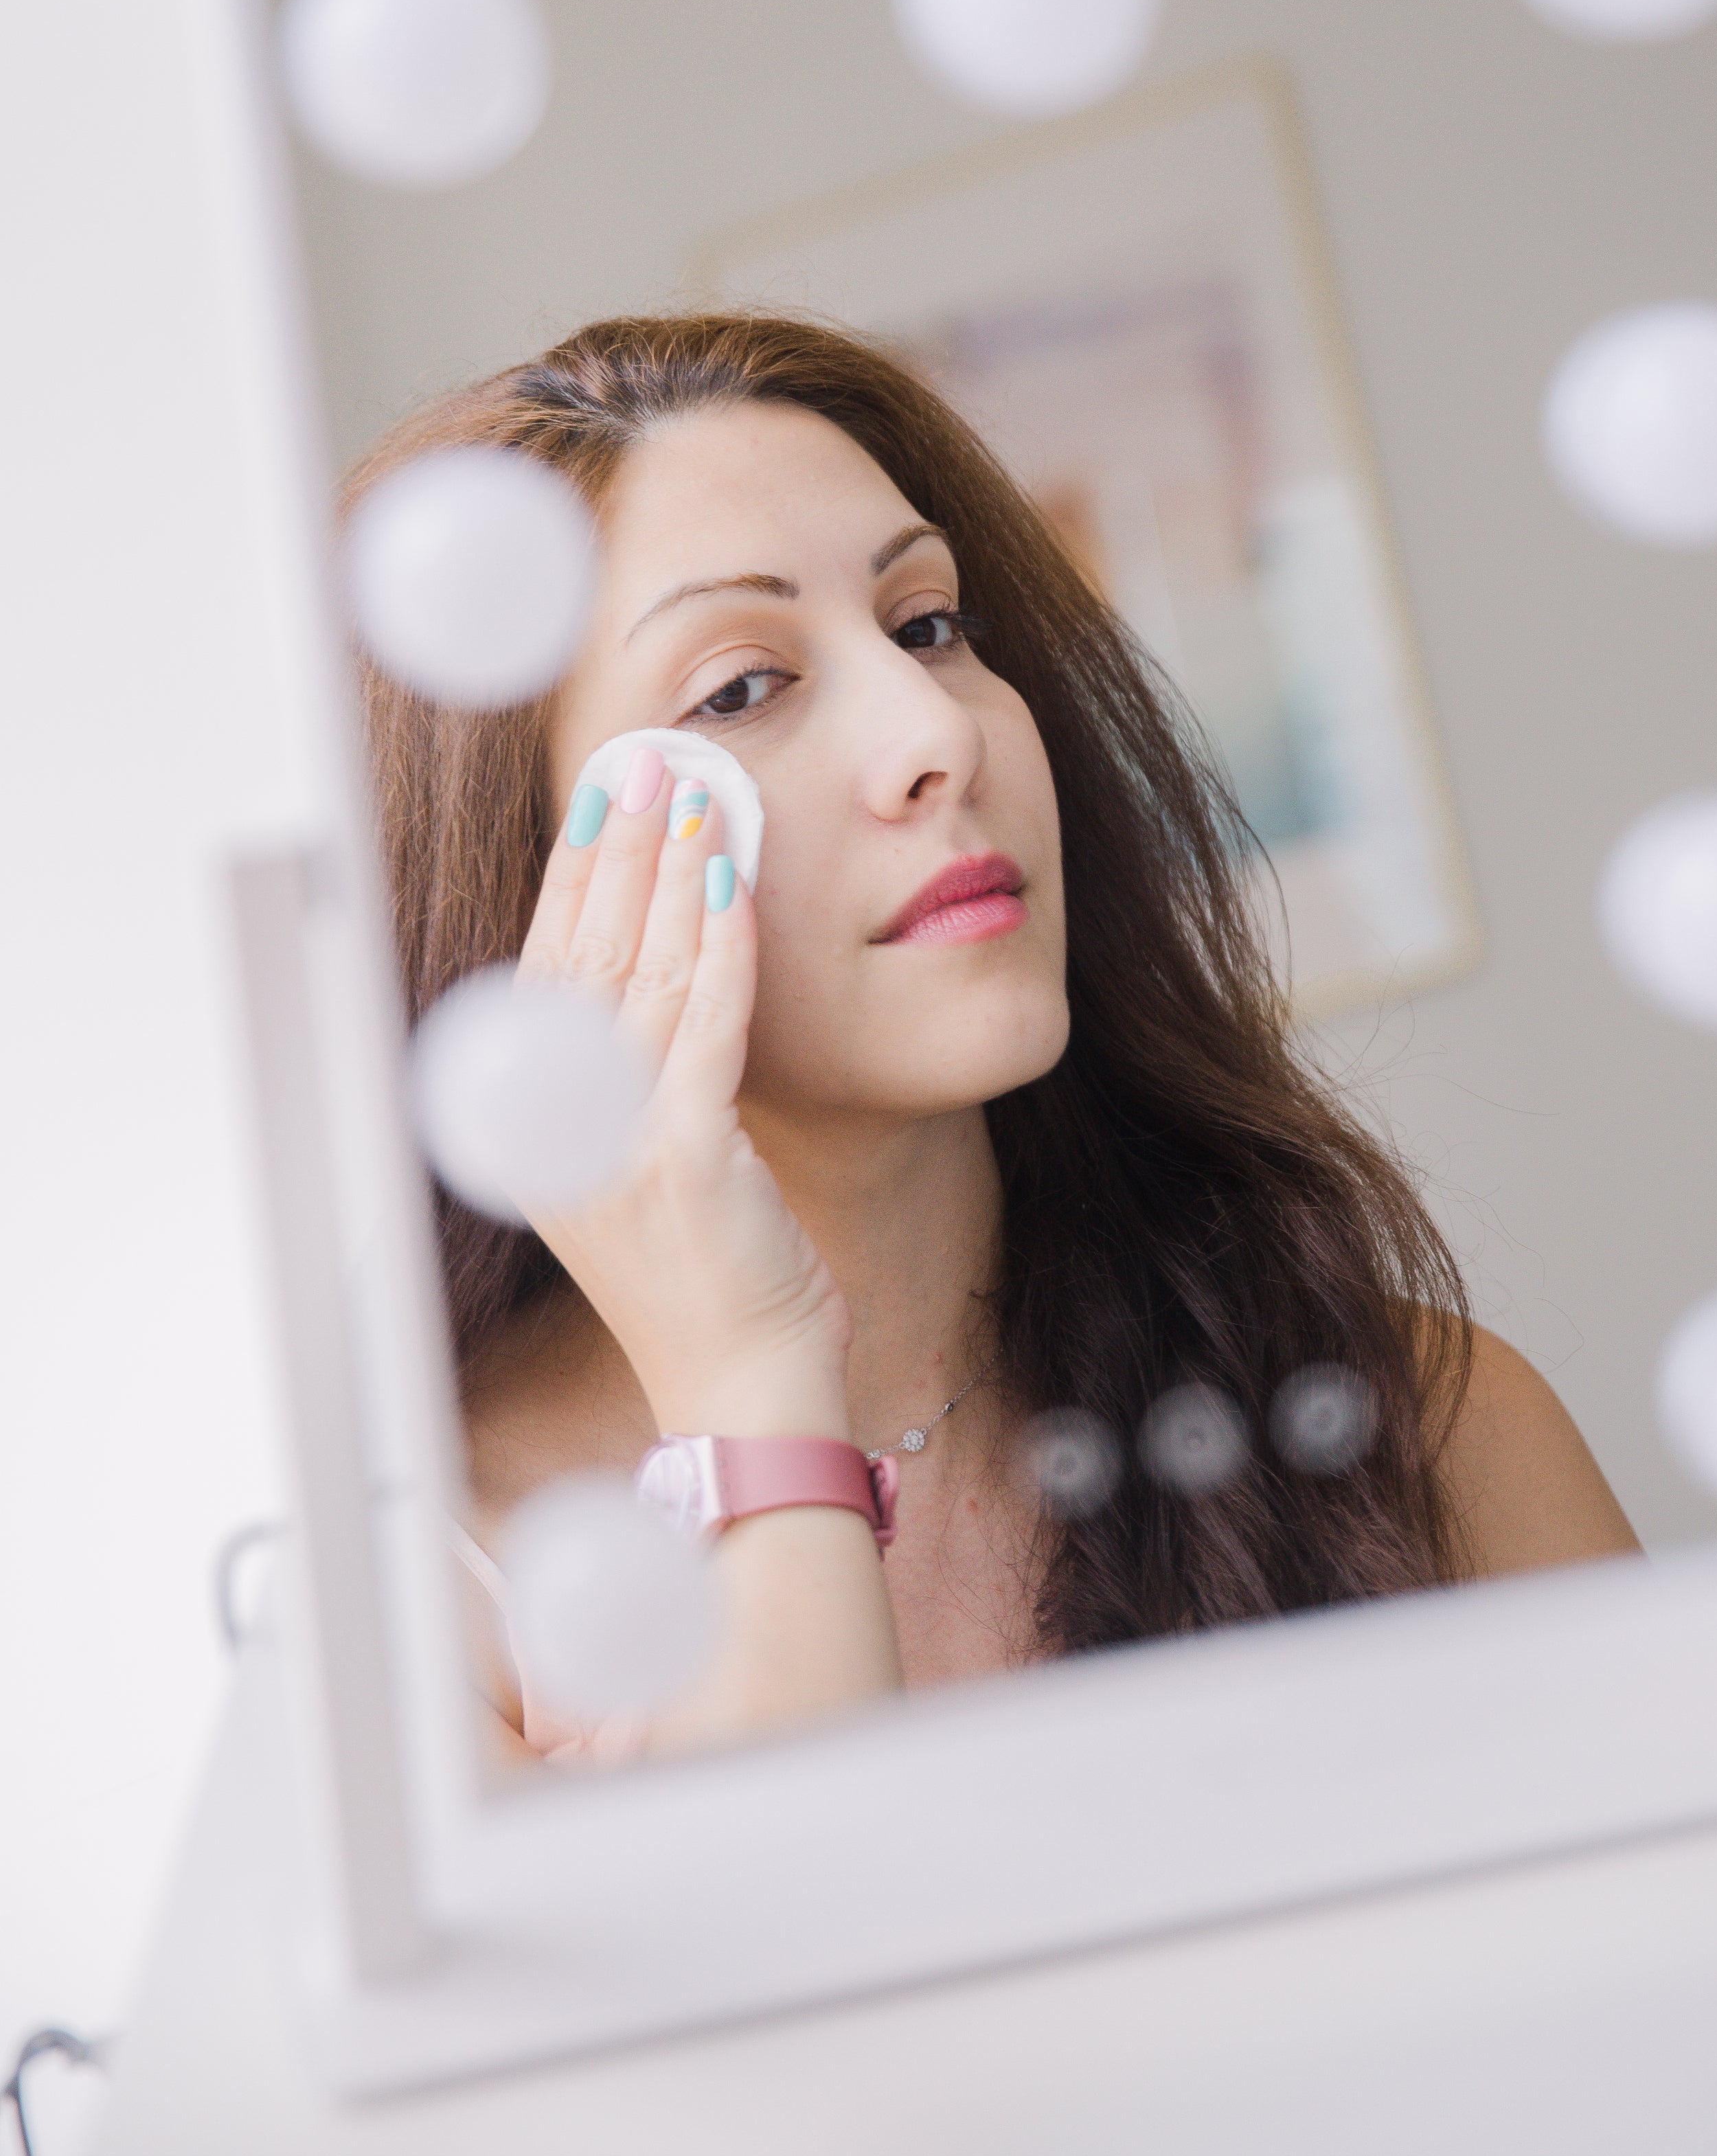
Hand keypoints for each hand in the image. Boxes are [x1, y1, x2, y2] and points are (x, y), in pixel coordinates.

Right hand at [514, 750, 851, 1439]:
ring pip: (641, 977)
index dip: (571, 878)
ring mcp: (614, 1147)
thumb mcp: (643, 1169)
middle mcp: (556, 1134)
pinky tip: (734, 883)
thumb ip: (631, 1076)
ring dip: (669, 874)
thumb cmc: (709, 1281)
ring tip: (695, 795)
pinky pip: (703, 1027)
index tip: (597, 800)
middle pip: (584, 958)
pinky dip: (719, 946)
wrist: (742, 1391)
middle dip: (614, 849)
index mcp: (535, 1133)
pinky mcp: (685, 1161)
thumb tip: (649, 962)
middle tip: (643, 763)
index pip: (547, 974)